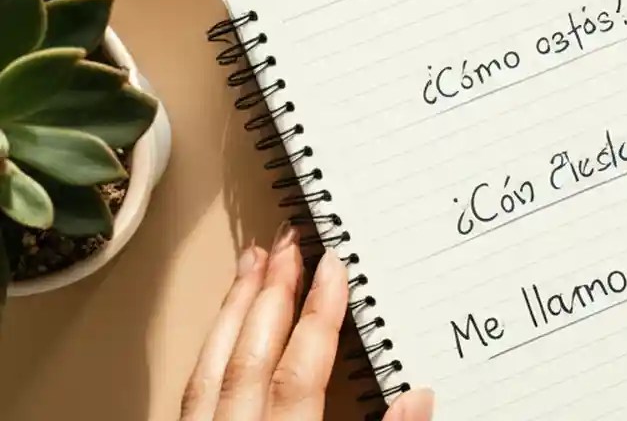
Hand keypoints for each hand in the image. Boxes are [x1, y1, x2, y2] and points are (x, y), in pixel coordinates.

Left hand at [180, 223, 434, 419]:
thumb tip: (420, 397)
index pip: (299, 371)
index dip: (318, 314)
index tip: (332, 265)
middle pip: (250, 357)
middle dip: (271, 293)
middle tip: (287, 243)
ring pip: (211, 367)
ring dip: (234, 308)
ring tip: (250, 261)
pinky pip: (193, 388)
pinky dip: (211, 346)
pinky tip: (222, 326)